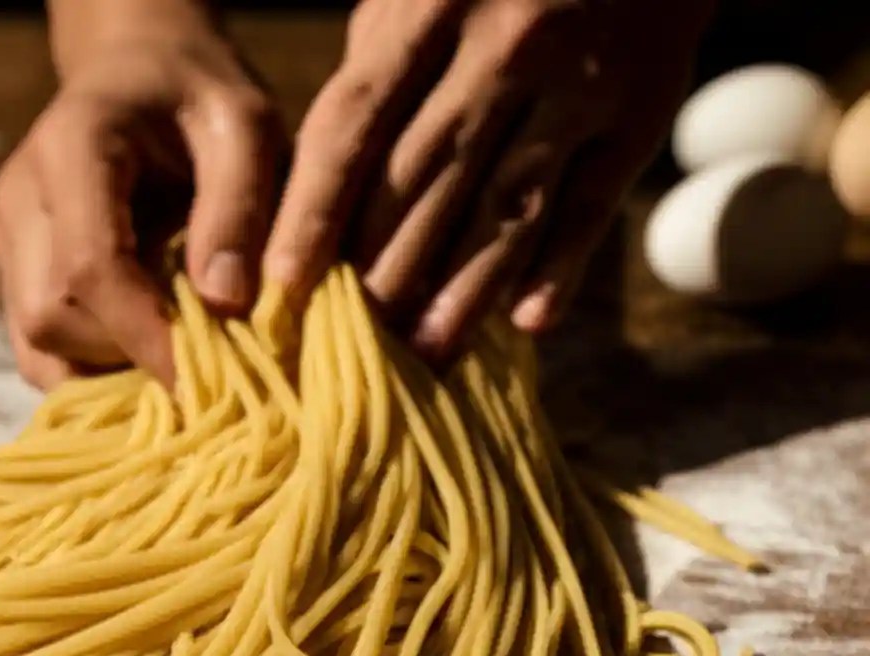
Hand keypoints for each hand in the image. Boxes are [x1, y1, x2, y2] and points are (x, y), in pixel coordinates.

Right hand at [0, 1, 281, 388]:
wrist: (142, 70)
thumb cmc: (202, 95)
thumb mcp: (247, 126)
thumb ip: (238, 206)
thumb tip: (225, 304)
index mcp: (72, 147)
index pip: (89, 266)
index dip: (145, 334)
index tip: (207, 379)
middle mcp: (20, 196)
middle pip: (49, 316)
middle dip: (128, 356)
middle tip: (206, 366)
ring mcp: (9, 236)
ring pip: (38, 343)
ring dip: (109, 371)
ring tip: (181, 361)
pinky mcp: (16, 267)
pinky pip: (40, 347)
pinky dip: (94, 369)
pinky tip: (149, 356)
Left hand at [263, 0, 715, 361]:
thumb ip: (376, 66)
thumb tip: (325, 172)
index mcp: (428, 10)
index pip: (352, 127)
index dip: (313, 212)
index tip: (283, 285)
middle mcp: (501, 49)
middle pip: (422, 181)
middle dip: (381, 269)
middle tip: (350, 341)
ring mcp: (577, 81)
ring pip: (505, 206)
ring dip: (462, 290)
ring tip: (425, 353)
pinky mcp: (640, 112)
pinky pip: (594, 202)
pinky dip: (561, 268)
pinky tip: (528, 325)